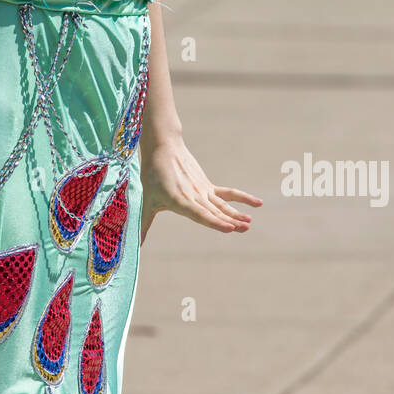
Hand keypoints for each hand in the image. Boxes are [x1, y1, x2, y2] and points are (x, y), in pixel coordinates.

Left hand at [140, 134, 262, 242]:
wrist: (164, 148)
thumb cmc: (153, 176)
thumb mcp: (147, 200)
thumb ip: (143, 223)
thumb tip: (134, 246)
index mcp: (180, 201)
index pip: (200, 214)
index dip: (214, 222)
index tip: (229, 228)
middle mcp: (195, 196)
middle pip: (215, 211)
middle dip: (230, 221)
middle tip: (244, 228)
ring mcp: (203, 190)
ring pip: (223, 205)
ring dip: (237, 213)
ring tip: (250, 223)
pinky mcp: (207, 186)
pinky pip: (228, 193)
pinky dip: (242, 198)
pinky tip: (258, 204)